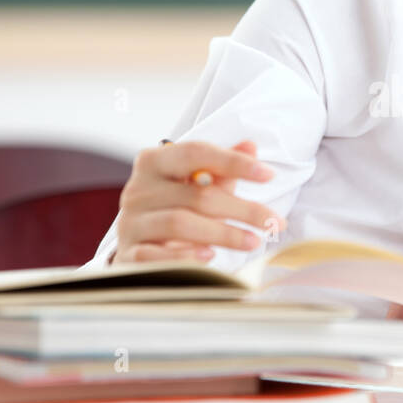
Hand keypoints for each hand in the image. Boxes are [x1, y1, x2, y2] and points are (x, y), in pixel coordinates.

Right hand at [112, 139, 287, 263]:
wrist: (136, 244)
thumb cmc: (173, 209)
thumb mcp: (196, 185)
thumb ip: (222, 167)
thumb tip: (250, 146)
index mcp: (155, 162)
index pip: (196, 152)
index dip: (234, 162)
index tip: (269, 175)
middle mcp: (138, 189)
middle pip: (197, 195)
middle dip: (242, 210)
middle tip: (274, 222)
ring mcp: (130, 222)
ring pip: (179, 224)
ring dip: (223, 234)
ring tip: (252, 242)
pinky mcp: (129, 253)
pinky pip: (158, 255)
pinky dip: (187, 256)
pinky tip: (211, 256)